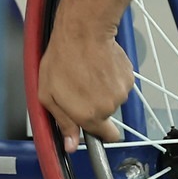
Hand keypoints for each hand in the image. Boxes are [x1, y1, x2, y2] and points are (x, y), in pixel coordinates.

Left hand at [37, 16, 135, 151]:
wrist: (83, 32)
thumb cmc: (61, 61)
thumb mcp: (48, 95)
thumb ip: (63, 123)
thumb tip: (72, 146)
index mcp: (89, 116)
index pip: (107, 136)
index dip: (100, 131)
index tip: (92, 122)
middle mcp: (109, 107)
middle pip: (107, 114)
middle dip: (96, 105)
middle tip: (80, 86)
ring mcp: (122, 91)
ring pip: (113, 97)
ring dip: (103, 89)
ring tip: (88, 71)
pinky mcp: (128, 76)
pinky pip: (119, 83)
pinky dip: (111, 77)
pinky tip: (99, 64)